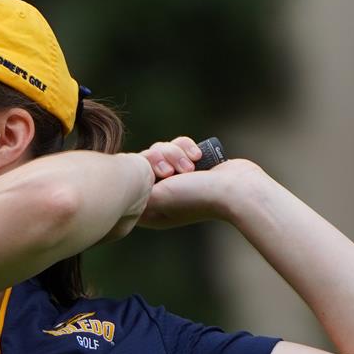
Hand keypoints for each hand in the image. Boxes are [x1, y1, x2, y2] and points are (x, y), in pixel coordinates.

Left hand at [136, 137, 261, 229]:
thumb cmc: (196, 198)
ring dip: (175, 153)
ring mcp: (178, 177)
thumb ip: (134, 189)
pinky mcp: (192, 162)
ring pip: (161, 149)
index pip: (129, 182)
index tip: (155, 176)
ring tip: (190, 166)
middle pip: (143, 162)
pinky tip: (198, 157)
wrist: (236, 190)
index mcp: (150, 209)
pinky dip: (187, 147)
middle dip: (158, 159)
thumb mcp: (157, 198)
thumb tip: (117, 179)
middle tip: (171, 172)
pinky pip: (178, 144)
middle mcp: (162, 193)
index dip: (138, 171)